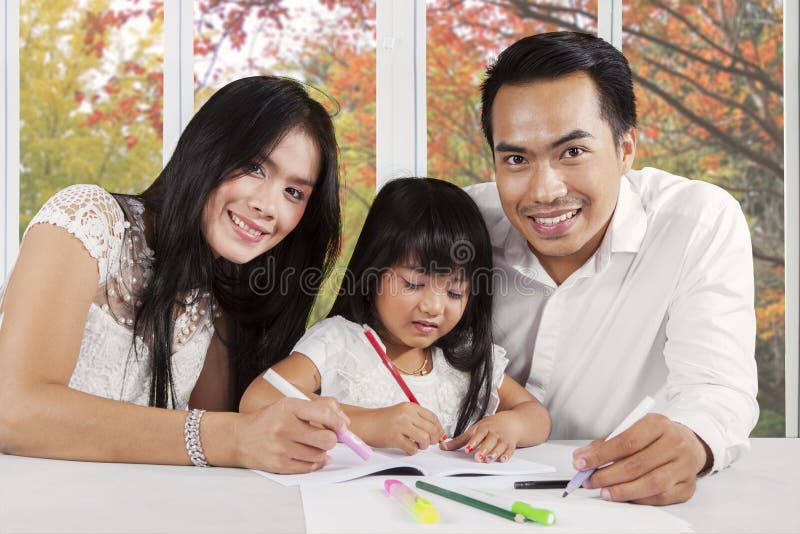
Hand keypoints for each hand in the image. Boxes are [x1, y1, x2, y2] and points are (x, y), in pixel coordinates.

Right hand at [234, 396, 348, 473]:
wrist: (240, 437)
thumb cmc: (269, 420)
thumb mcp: (290, 405)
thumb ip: (319, 409)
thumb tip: (345, 423)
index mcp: (288, 407)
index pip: (324, 413)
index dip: (338, 422)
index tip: (343, 427)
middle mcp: (284, 426)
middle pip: (326, 439)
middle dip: (332, 439)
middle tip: (328, 437)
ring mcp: (281, 448)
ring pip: (319, 455)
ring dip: (320, 452)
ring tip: (310, 445)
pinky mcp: (279, 464)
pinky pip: (308, 467)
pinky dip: (313, 463)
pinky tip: (307, 455)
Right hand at [352, 402, 444, 454]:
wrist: (365, 423)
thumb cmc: (383, 420)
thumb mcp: (402, 412)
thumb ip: (417, 418)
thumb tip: (435, 430)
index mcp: (410, 407)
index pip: (433, 417)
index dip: (438, 428)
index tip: (438, 434)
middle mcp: (406, 414)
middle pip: (431, 428)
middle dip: (433, 439)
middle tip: (429, 443)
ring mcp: (400, 426)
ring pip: (424, 439)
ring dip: (423, 446)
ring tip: (417, 445)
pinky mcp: (394, 438)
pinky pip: (412, 448)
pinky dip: (413, 451)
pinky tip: (408, 448)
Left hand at [440, 412, 518, 462]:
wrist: (511, 422)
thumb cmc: (490, 426)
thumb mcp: (475, 430)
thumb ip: (460, 440)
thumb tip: (443, 447)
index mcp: (484, 428)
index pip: (478, 434)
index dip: (473, 442)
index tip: (468, 449)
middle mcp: (494, 433)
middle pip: (489, 441)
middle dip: (484, 449)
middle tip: (477, 458)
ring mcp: (503, 439)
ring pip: (499, 446)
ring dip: (494, 453)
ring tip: (488, 460)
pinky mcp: (510, 445)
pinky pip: (509, 450)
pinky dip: (506, 455)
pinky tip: (502, 460)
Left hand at [573, 413, 710, 504]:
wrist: (688, 443)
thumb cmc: (655, 437)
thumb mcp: (633, 429)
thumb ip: (607, 443)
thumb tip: (582, 457)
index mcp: (658, 424)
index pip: (625, 442)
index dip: (600, 455)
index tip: (581, 462)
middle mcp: (674, 443)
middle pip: (636, 465)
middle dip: (607, 475)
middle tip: (589, 480)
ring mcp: (684, 466)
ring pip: (650, 483)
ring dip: (622, 490)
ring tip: (604, 491)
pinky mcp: (687, 486)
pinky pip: (661, 497)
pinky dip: (639, 499)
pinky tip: (624, 496)